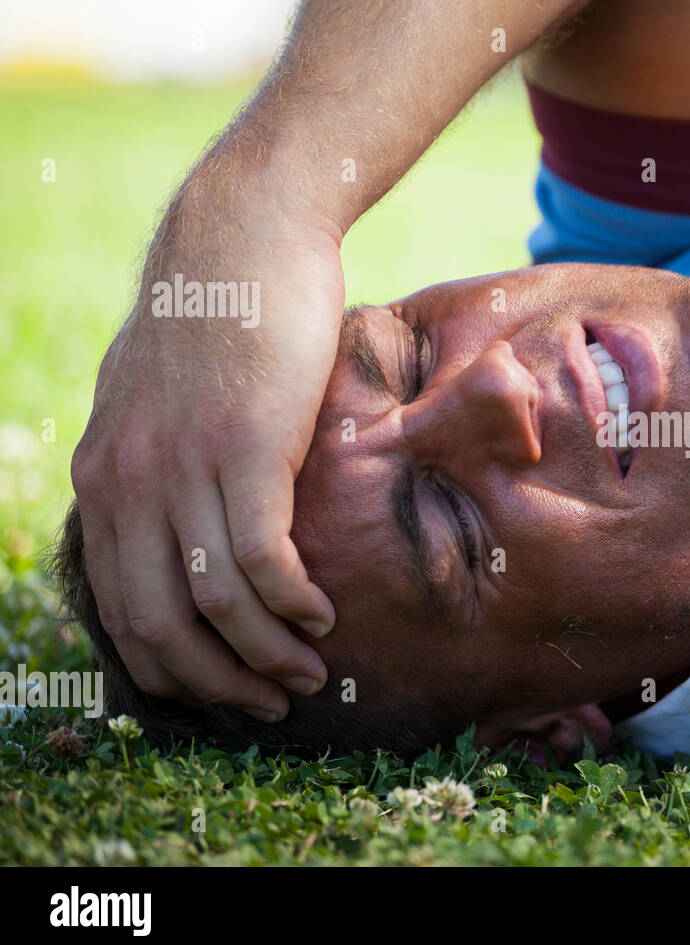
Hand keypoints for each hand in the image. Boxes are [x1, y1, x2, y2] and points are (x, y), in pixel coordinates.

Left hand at [71, 190, 342, 720]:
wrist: (243, 234)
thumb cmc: (216, 316)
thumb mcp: (157, 397)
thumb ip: (155, 463)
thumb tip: (175, 517)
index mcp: (104, 479)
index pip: (121, 610)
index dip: (173, 670)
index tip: (224, 691)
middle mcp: (129, 483)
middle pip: (160, 624)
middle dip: (217, 682)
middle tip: (269, 703)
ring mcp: (184, 466)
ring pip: (215, 602)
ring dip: (264, 653)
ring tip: (307, 672)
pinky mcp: (245, 447)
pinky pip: (260, 557)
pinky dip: (290, 602)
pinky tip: (322, 612)